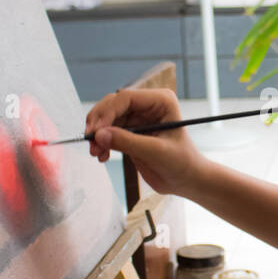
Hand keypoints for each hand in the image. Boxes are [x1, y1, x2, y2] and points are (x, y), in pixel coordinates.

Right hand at [84, 88, 204, 195]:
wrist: (186, 180)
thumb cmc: (181, 163)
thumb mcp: (156, 152)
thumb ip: (128, 142)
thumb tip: (99, 135)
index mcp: (160, 100)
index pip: (125, 98)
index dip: (107, 113)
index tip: (96, 132)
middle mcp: (147, 105)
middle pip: (112, 105)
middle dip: (99, 123)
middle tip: (91, 142)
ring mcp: (137, 118)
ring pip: (107, 119)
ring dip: (97, 135)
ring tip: (96, 153)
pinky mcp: (130, 132)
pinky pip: (108, 132)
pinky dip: (101, 143)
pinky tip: (102, 156)